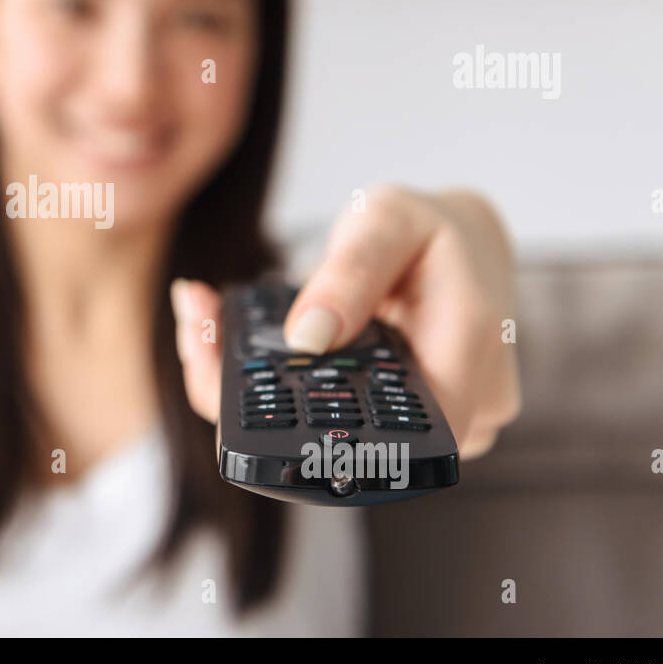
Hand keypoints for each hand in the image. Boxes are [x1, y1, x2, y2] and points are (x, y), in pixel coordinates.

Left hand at [171, 185, 521, 459]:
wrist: (461, 239)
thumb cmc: (434, 228)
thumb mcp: (389, 222)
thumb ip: (352, 274)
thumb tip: (308, 337)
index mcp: (466, 364)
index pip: (391, 441)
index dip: (302, 432)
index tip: (231, 386)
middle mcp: (451, 413)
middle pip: (337, 440)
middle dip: (250, 398)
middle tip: (197, 328)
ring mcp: (419, 424)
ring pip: (320, 430)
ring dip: (249, 386)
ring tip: (201, 319)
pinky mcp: (385, 419)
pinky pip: (320, 412)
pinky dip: (265, 378)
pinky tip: (220, 330)